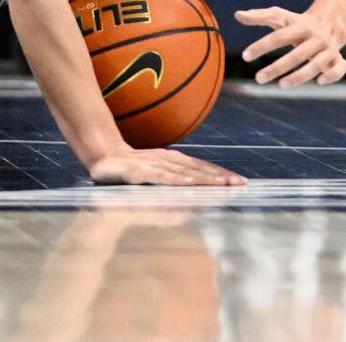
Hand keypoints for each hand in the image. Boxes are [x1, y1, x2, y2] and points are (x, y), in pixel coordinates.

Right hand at [87, 146, 245, 185]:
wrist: (103, 156)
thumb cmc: (132, 167)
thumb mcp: (156, 172)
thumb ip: (175, 178)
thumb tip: (196, 189)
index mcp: (173, 159)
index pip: (202, 167)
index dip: (221, 173)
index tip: (241, 181)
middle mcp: (167, 160)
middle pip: (198, 168)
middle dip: (220, 176)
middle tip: (240, 183)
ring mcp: (153, 165)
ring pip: (183, 172)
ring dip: (204, 177)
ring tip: (222, 184)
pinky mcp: (139, 172)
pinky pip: (160, 177)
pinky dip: (176, 179)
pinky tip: (189, 183)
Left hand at [235, 6, 345, 86]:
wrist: (332, 22)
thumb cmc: (300, 23)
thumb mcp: (282, 17)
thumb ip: (260, 16)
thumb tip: (237, 15)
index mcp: (301, 26)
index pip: (279, 36)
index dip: (262, 46)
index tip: (245, 56)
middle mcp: (316, 38)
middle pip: (297, 53)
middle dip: (278, 67)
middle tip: (259, 78)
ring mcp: (328, 49)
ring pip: (316, 64)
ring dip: (300, 76)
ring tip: (281, 85)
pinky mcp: (337, 58)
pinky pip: (340, 68)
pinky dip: (332, 75)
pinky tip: (319, 81)